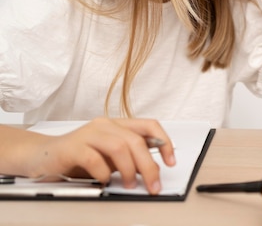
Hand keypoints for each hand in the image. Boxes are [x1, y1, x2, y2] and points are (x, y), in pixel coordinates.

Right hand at [27, 117, 174, 193]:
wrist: (42, 156)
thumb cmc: (78, 156)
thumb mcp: (109, 156)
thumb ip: (128, 158)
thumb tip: (152, 170)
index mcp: (117, 125)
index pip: (149, 125)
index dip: (164, 142)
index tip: (171, 162)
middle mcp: (105, 125)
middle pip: (136, 140)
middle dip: (149, 165)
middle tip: (153, 184)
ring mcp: (88, 133)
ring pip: (119, 146)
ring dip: (129, 169)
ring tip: (130, 184)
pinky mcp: (72, 146)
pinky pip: (94, 158)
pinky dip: (104, 172)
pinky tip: (104, 180)